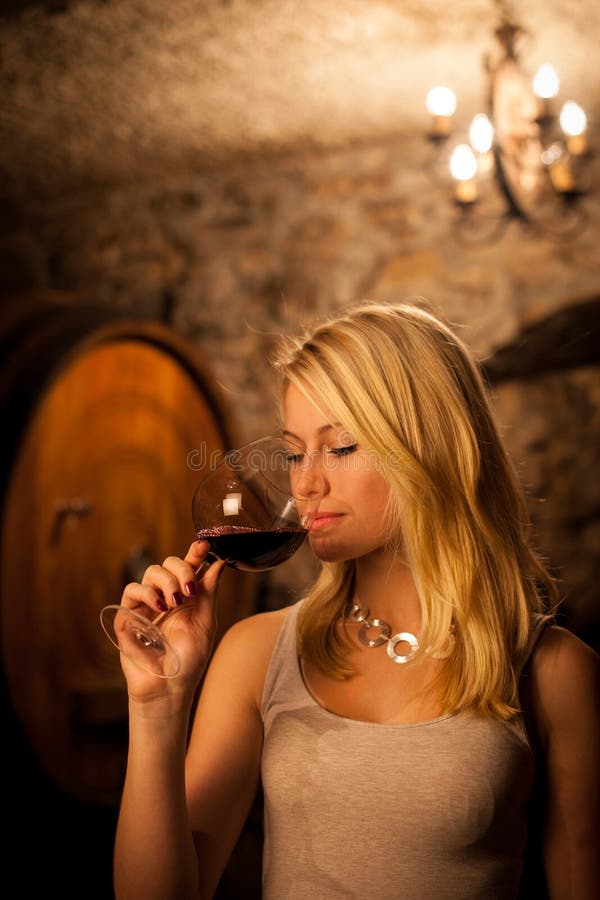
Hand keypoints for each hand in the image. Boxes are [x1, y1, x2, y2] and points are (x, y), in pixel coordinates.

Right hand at [118, 540, 226, 699]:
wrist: (170, 686)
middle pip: (169, 564)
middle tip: (189, 589)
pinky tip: (159, 606)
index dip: (195, 553)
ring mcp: (145, 605)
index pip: (189, 567)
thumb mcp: (206, 622)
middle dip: (182, 570)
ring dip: (166, 582)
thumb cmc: (189, 659)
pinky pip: (132, 591)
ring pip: (151, 572)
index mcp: (185, 596)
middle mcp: (165, 596)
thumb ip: (209, 591)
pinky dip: (146, 593)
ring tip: (175, 602)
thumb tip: (218, 562)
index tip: (204, 544)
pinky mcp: (127, 615)